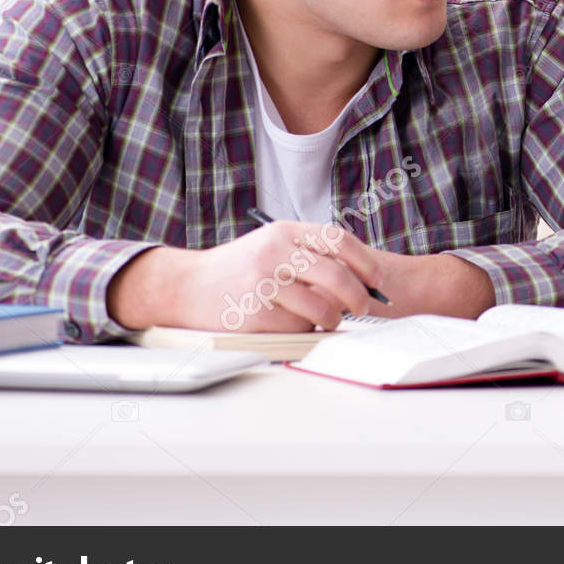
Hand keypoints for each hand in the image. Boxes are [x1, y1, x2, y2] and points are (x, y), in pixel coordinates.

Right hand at [108, 220, 391, 332]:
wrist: (187, 286)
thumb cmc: (237, 268)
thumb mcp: (271, 245)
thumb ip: (308, 254)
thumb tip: (357, 275)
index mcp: (284, 232)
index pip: (338, 240)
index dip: (364, 261)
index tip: (377, 279)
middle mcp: (274, 253)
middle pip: (336, 276)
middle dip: (358, 296)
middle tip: (364, 307)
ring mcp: (263, 283)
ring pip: (320, 308)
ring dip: (332, 320)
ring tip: (328, 320)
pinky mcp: (254, 313)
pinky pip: (296, 329)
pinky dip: (302, 332)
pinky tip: (292, 325)